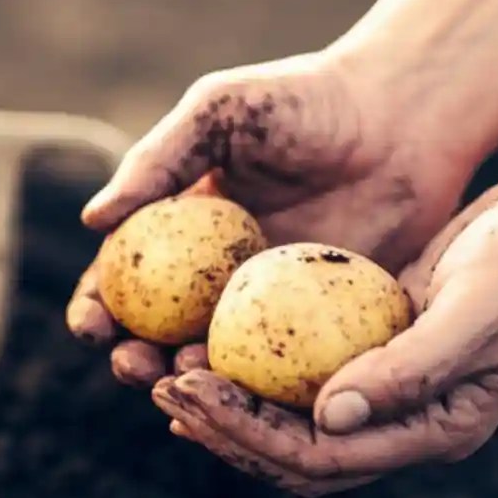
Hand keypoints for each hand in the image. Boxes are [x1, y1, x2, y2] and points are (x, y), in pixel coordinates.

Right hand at [67, 50, 480, 385]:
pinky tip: (248, 395)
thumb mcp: (219, 113)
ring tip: (186, 378)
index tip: (92, 326)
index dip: (96, 309)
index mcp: (178, 234)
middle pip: (158, 336)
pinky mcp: (322, 329)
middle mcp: (215, 278)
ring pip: (217, 362)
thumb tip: (92, 220)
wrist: (404, 117)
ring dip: (191, 381)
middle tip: (136, 368)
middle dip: (135, 361)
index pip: (122, 281)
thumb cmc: (304, 102)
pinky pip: (283, 369)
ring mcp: (269, 308)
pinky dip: (260, 390)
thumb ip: (157, 160)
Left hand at [151, 170, 497, 496]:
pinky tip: (208, 350)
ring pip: (291, 423)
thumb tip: (328, 417)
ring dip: (229, 408)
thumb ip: (412, 367)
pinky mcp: (372, 354)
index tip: (190, 393)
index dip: (249, 433)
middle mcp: (404, 424)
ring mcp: (387, 393)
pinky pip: (301, 379)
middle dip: (223, 428)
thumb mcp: (480, 307)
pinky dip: (255, 374)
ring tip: (165, 376)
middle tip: (158, 387)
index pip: (322, 456)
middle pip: (294, 454)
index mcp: (433, 430)